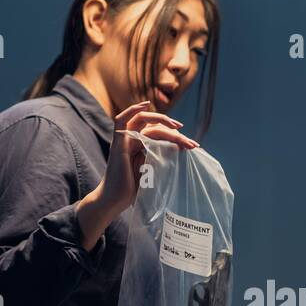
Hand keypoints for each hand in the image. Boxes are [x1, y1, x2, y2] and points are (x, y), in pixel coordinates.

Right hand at [96, 100, 199, 214]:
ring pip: (143, 121)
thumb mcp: (153, 172)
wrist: (115, 200)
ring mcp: (124, 140)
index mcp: (140, 146)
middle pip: (154, 126)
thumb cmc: (133, 190)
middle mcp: (131, 140)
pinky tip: (145, 105)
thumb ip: (161, 159)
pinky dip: (132, 110)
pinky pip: (121, 120)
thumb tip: (178, 150)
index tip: (190, 145)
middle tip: (190, 142)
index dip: (175, 136)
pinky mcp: (117, 144)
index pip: (158, 132)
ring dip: (161, 120)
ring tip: (177, 126)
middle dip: (174, 130)